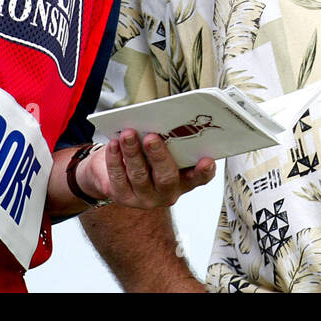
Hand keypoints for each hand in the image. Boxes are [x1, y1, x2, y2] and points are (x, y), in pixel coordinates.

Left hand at [81, 130, 215, 209]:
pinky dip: (115, 159)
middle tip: (151, 137)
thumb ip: (168, 141)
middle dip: (158, 156)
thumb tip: (163, 122)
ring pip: (139, 175)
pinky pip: (118, 178)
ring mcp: (145, 198)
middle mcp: (167, 193)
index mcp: (184, 180)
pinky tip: (114, 144)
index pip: (199, 178)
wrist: (115, 171)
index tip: (207, 160)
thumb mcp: (162, 149)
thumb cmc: (146, 155)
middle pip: (166, 177)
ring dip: (133, 152)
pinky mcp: (123, 197)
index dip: (204, 171)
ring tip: (128, 134)